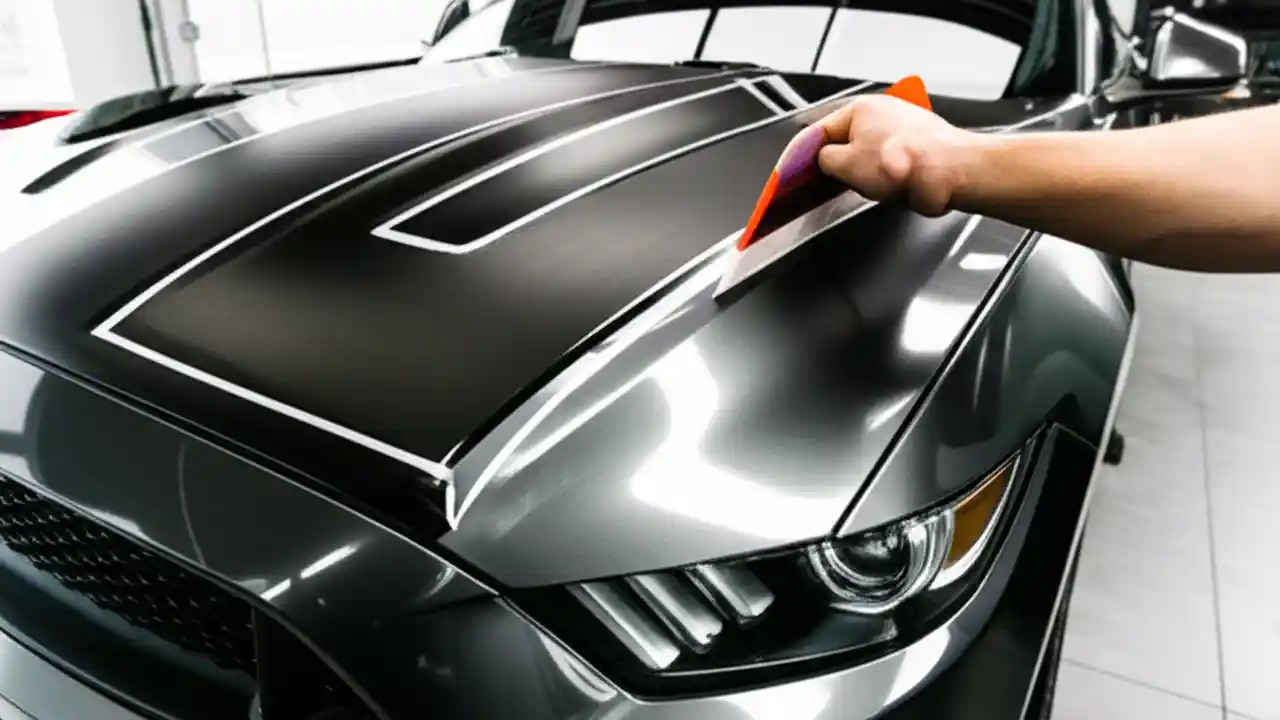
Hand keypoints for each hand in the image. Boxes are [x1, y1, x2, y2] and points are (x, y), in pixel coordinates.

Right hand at [814, 95, 981, 216]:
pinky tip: (891, 187)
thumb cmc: (906, 166)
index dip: (800, 157)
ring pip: (867, 151)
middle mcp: (882, 109)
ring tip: (872, 187)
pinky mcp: (920, 140)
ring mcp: (903, 123)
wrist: (955, 172)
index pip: (817, 132)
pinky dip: (885, 173)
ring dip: (863, 171)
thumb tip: (824, 160)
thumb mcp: (846, 166)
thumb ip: (824, 161)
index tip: (790, 174)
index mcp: (859, 108)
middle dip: (837, 165)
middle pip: (843, 140)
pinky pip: (890, 158)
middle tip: (833, 185)